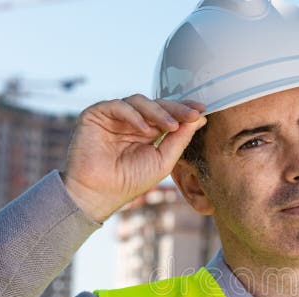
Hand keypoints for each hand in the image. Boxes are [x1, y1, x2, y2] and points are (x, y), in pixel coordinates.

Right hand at [62, 94, 206, 222]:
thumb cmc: (130, 181)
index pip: (167, 114)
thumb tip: (199, 118)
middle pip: (156, 105)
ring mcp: (113, 117)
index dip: (183, 110)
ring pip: (139, 101)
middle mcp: (130, 121)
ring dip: (158, 112)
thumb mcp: (163, 160)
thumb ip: (179, 139)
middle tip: (192, 114)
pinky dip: (134, 115)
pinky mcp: (96, 114)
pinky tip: (145, 130)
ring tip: (170, 127)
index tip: (202, 110)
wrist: (99, 192)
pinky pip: (119, 106)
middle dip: (176, 109)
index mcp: (146, 132)